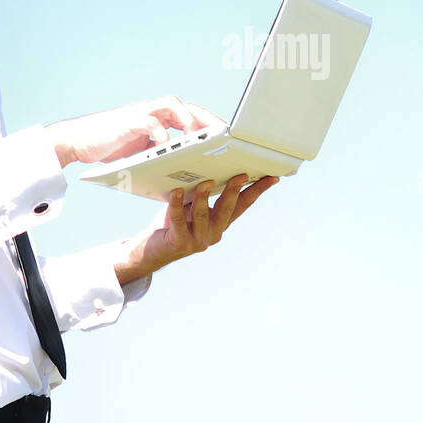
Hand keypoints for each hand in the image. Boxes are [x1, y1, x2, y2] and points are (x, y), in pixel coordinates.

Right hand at [46, 96, 226, 165]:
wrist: (83, 141)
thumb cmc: (118, 148)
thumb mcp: (149, 152)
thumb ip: (169, 153)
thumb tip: (195, 171)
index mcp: (166, 119)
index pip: (196, 118)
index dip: (215, 126)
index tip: (235, 140)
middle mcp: (158, 112)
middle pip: (191, 110)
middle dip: (210, 121)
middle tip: (228, 136)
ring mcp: (145, 113)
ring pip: (174, 109)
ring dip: (190, 121)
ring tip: (204, 137)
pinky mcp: (130, 120)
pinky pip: (150, 122)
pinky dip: (160, 131)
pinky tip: (169, 144)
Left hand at [116, 173, 280, 281]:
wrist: (151, 251)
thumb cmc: (172, 224)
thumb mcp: (192, 207)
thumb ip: (203, 194)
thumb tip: (211, 170)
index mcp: (220, 223)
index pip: (243, 205)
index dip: (257, 191)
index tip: (271, 178)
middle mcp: (213, 233)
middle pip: (228, 209)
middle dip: (235, 191)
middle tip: (240, 175)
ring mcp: (198, 240)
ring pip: (204, 214)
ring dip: (205, 197)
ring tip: (206, 182)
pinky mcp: (179, 242)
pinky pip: (178, 220)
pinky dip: (176, 204)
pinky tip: (176, 192)